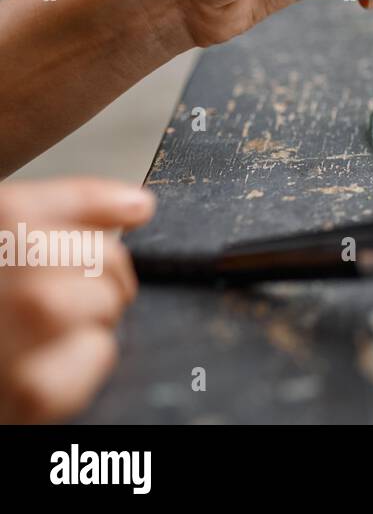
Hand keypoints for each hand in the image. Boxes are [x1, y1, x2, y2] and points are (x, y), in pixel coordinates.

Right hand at [0, 179, 153, 422]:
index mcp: (0, 222)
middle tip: (46, 295)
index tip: (131, 212)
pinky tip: (29, 363)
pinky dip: (77, 363)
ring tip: (28, 331)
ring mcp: (24, 332)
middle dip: (94, 277)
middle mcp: (13, 273)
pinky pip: (98, 356)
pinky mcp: (35, 392)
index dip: (111, 208)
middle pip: (109, 261)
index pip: (86, 201)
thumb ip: (61, 210)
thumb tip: (139, 207)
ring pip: (106, 309)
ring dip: (84, 321)